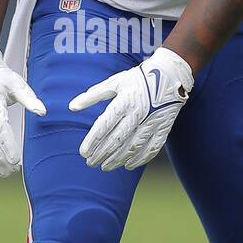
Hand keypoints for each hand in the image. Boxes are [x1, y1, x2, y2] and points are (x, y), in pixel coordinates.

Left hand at [68, 47, 192, 170]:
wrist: (170, 76)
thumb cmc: (138, 79)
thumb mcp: (114, 82)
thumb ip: (92, 95)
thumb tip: (72, 107)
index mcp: (124, 101)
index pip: (104, 126)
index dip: (92, 141)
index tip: (83, 153)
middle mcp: (138, 113)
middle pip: (116, 140)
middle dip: (102, 154)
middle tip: (90, 163)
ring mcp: (152, 122)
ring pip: (132, 147)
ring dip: (118, 159)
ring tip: (105, 167)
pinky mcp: (163, 128)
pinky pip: (152, 148)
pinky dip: (140, 159)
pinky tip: (129, 165)